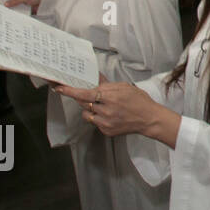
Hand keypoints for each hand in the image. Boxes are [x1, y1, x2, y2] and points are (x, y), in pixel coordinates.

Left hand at [52, 78, 168, 138]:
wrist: (149, 119)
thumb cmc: (140, 101)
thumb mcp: (125, 87)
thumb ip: (107, 84)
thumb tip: (94, 78)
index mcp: (111, 97)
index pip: (85, 94)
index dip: (70, 91)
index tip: (59, 88)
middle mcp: (106, 111)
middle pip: (83, 103)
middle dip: (82, 98)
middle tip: (88, 95)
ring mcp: (105, 123)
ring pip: (86, 114)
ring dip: (90, 109)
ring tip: (103, 106)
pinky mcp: (106, 131)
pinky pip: (94, 122)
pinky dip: (98, 117)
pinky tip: (109, 115)